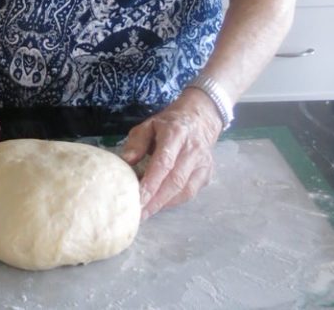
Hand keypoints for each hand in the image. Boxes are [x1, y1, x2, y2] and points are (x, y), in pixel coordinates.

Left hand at [121, 90, 222, 219]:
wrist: (198, 120)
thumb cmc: (167, 125)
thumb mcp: (148, 125)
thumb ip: (137, 142)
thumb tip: (125, 161)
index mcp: (176, 133)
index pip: (164, 162)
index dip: (151, 182)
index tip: (138, 198)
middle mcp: (193, 149)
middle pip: (175, 180)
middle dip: (156, 200)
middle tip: (138, 213)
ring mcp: (203, 163)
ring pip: (184, 190)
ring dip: (163, 204)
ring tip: (145, 213)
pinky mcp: (207, 174)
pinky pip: (190, 193)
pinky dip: (173, 202)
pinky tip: (159, 205)